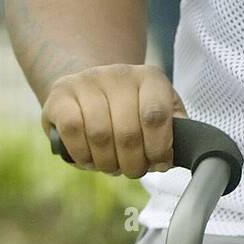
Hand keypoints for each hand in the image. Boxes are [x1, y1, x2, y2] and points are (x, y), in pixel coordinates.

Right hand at [41, 63, 187, 178]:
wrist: (92, 88)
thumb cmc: (132, 108)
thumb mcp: (160, 111)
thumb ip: (175, 128)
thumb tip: (183, 149)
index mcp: (150, 77)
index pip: (156, 116)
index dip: (158, 148)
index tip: (159, 163)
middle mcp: (119, 73)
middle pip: (128, 132)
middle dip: (133, 163)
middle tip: (133, 170)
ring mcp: (87, 81)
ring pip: (100, 135)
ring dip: (108, 162)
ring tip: (112, 165)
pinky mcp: (60, 94)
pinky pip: (73, 131)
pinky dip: (83, 155)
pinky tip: (90, 158)